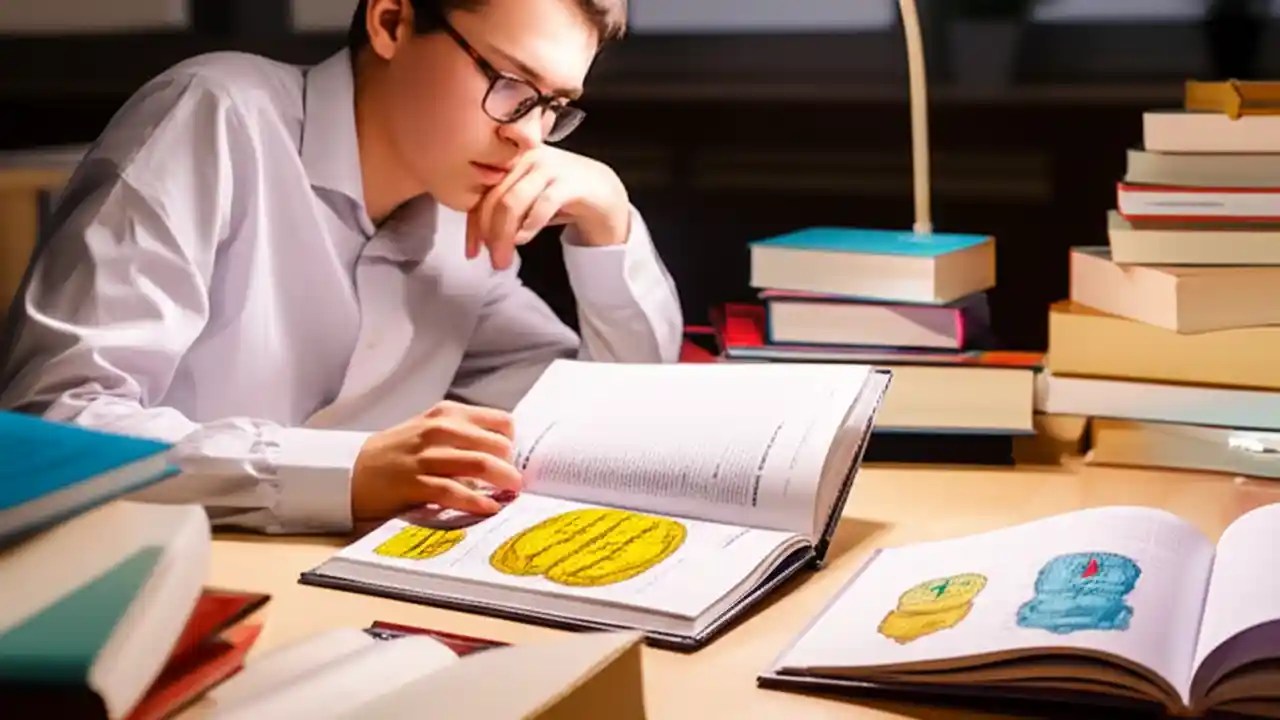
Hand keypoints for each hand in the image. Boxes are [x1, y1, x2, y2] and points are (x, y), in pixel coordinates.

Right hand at [350, 400, 521, 521]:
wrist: (351, 470)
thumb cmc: (399, 453)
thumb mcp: (432, 432)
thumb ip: (466, 438)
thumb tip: (507, 457)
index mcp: (448, 414)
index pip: (501, 421)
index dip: (514, 442)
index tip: (519, 459)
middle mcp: (439, 430)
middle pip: (495, 443)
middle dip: (513, 465)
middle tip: (519, 481)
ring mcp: (426, 456)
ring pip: (479, 464)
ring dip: (503, 480)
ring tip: (514, 491)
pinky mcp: (415, 483)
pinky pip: (453, 491)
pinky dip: (476, 500)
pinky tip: (489, 508)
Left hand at [466, 146, 630, 270]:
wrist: (604, 192)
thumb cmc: (559, 196)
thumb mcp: (525, 202)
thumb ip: (502, 210)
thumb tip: (480, 236)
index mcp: (509, 157)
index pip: (481, 191)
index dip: (473, 224)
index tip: (471, 251)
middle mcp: (526, 156)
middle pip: (494, 198)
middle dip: (488, 234)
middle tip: (492, 260)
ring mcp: (549, 166)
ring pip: (512, 202)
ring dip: (504, 235)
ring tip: (504, 259)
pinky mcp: (570, 181)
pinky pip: (542, 204)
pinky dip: (529, 225)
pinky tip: (523, 240)